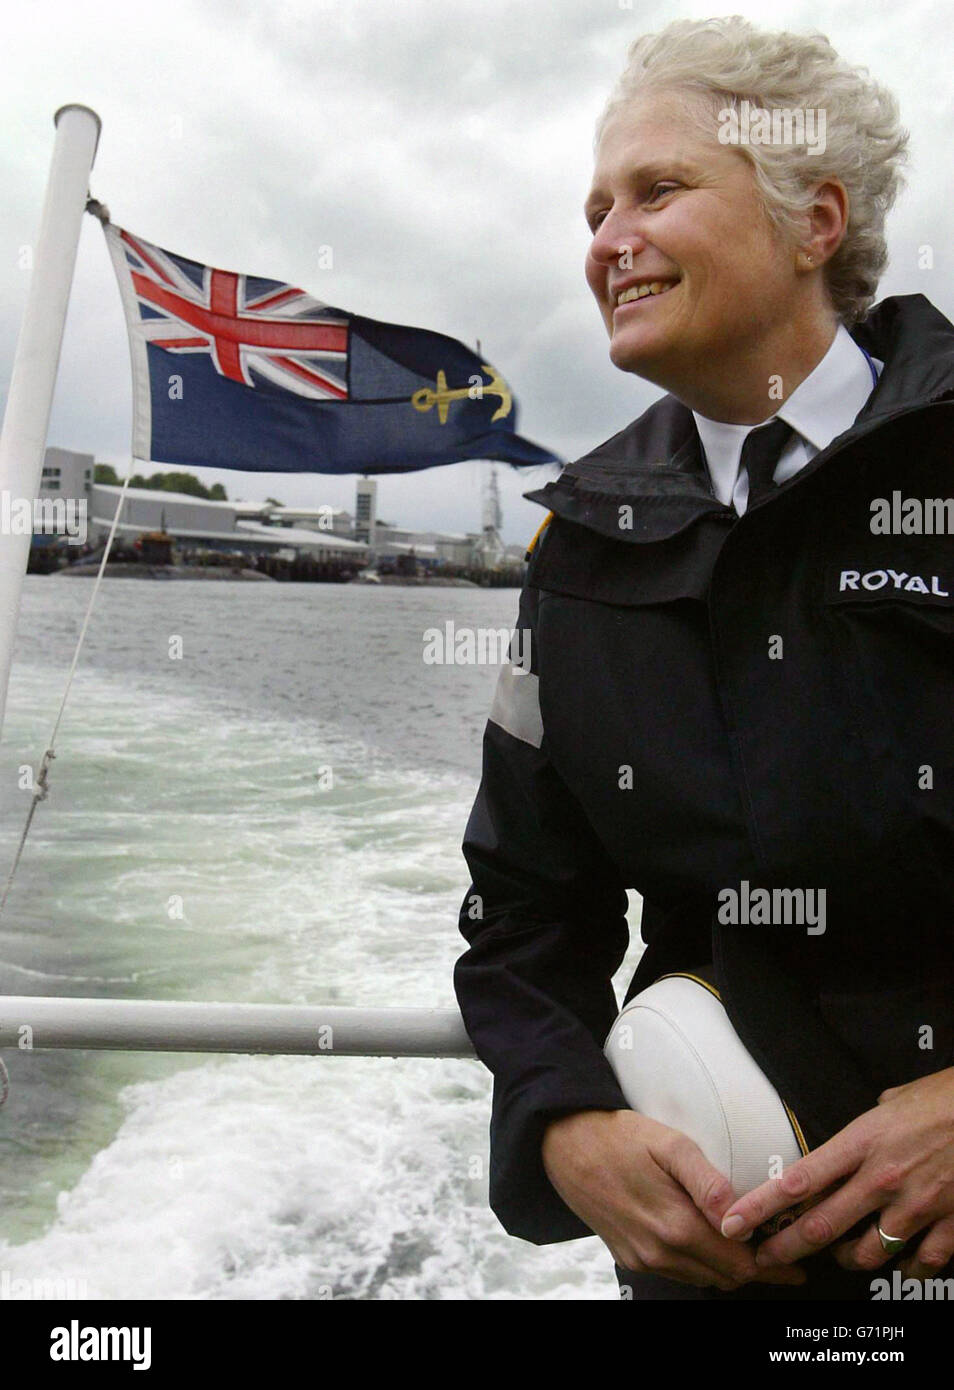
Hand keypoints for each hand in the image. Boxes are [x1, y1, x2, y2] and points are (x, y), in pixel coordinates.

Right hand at [541, 1109, 806, 1289]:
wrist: (564, 1147)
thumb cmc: (617, 1138)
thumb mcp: (667, 1144)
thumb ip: (705, 1179)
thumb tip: (736, 1211)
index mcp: (675, 1226)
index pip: (738, 1264)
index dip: (772, 1266)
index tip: (796, 1263)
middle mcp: (660, 1252)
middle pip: (724, 1277)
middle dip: (756, 1270)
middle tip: (782, 1255)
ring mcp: (643, 1259)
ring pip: (702, 1278)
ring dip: (728, 1268)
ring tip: (751, 1250)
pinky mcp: (630, 1257)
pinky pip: (677, 1271)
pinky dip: (700, 1264)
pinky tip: (708, 1243)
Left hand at [716, 1066, 953, 1280]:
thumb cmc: (943, 1098)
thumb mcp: (891, 1101)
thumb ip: (866, 1127)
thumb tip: (853, 1136)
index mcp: (862, 1142)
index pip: (799, 1179)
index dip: (761, 1205)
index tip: (735, 1219)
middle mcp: (883, 1178)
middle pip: (822, 1226)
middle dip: (785, 1248)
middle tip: (763, 1258)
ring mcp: (916, 1205)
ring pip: (867, 1254)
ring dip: (847, 1259)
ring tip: (841, 1255)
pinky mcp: (949, 1223)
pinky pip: (920, 1263)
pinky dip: (907, 1267)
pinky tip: (901, 1260)